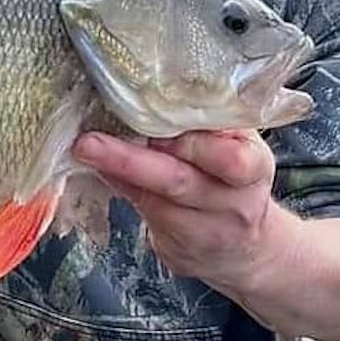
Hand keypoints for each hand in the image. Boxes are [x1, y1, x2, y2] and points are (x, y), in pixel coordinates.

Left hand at [73, 129, 279, 293]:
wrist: (248, 250)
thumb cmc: (236, 179)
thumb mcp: (239, 145)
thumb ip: (209, 122)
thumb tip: (153, 90)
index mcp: (254, 167)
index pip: (230, 159)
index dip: (191, 144)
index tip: (156, 124)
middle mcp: (232, 204)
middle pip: (178, 181)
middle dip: (130, 161)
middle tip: (89, 142)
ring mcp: (204, 232)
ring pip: (153, 202)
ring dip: (116, 173)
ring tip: (85, 149)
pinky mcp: (177, 250)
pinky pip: (142, 214)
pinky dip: (118, 187)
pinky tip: (99, 169)